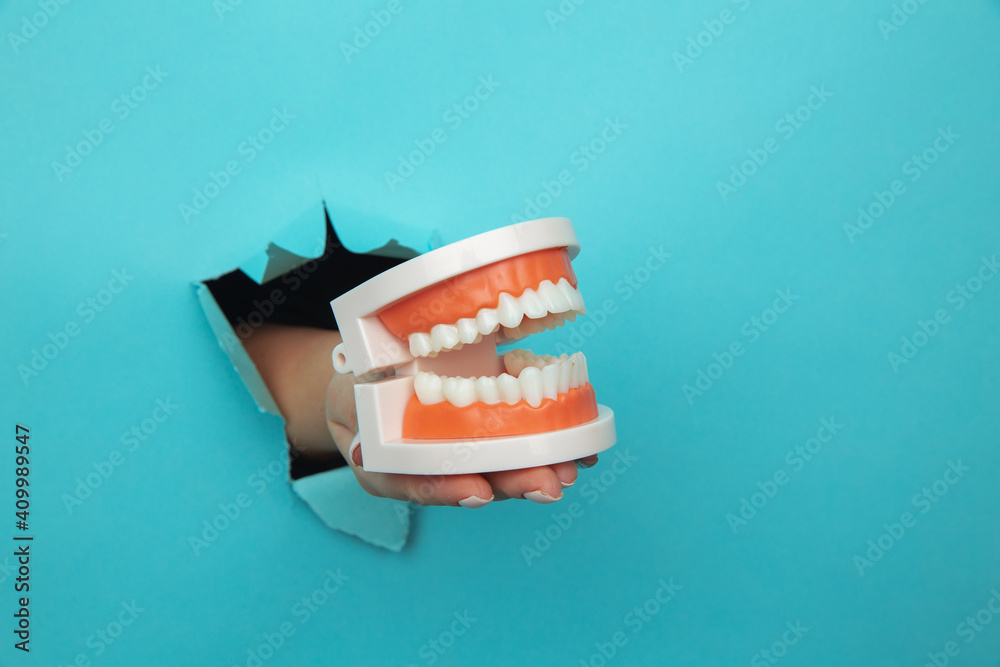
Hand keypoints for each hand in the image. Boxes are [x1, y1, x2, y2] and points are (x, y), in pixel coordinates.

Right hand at [325, 363, 596, 507]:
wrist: (370, 375)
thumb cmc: (354, 389)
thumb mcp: (344, 395)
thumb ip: (353, 411)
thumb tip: (368, 448)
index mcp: (389, 466)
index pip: (418, 483)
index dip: (448, 489)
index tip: (478, 490)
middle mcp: (433, 467)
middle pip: (473, 480)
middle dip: (513, 482)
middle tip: (549, 483)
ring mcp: (463, 451)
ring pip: (501, 466)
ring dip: (539, 467)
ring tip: (572, 466)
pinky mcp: (489, 428)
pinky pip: (520, 440)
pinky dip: (552, 444)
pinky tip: (581, 447)